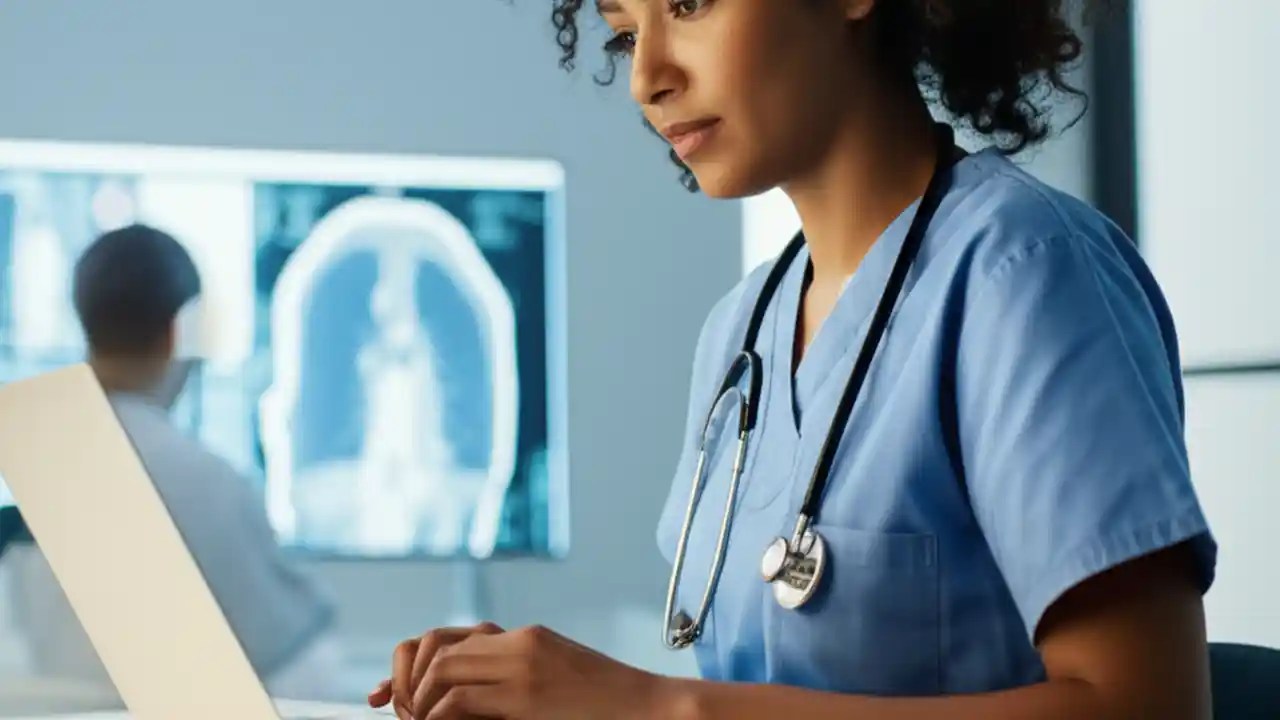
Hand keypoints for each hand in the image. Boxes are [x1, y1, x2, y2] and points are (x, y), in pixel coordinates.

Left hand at [371, 623, 671, 719]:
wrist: (657, 709)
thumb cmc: (612, 708)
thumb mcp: (558, 684)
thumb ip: (515, 683)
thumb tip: (463, 702)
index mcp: (525, 637)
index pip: (448, 636)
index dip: (408, 663)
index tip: (384, 696)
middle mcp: (519, 641)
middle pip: (434, 646)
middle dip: (405, 684)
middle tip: (399, 715)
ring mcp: (524, 664)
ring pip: (440, 669)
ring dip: (419, 704)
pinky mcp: (528, 695)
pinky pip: (457, 700)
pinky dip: (437, 718)